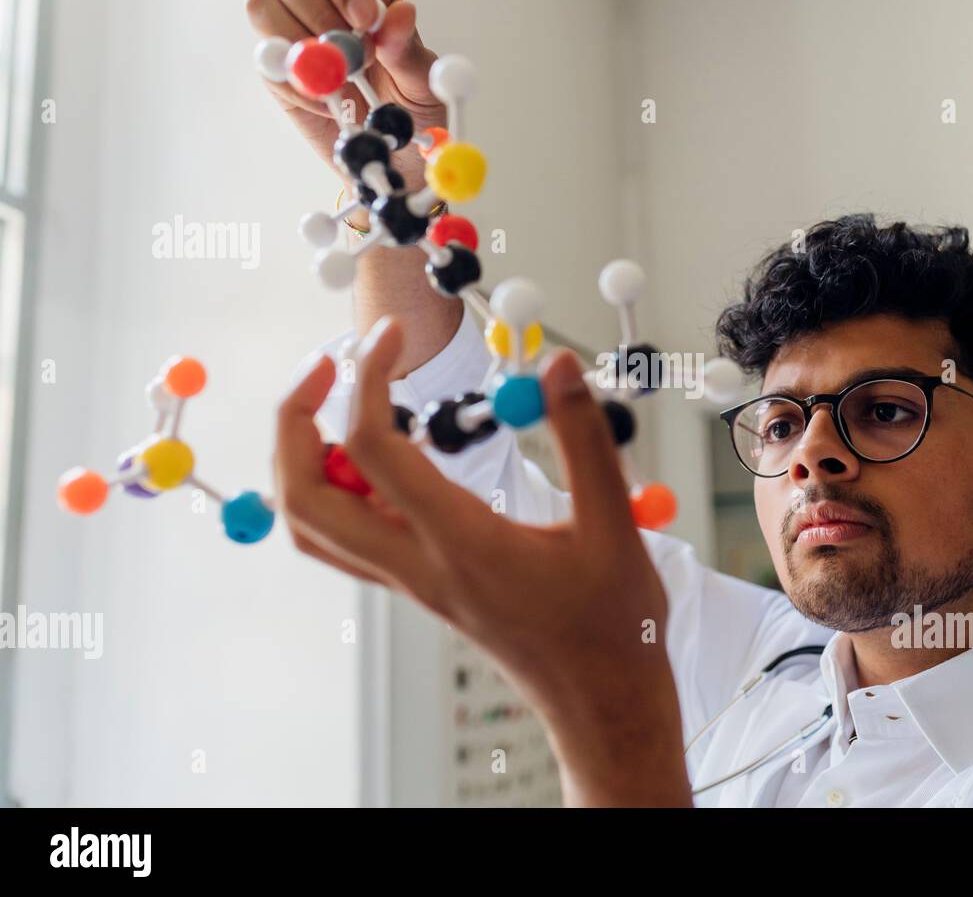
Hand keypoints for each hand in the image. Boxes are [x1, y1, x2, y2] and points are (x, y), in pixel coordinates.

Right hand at [246, 0, 442, 192]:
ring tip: (341, 82)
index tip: (364, 18)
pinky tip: (328, 106)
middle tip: (353, 59)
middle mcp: (323, 4)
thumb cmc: (415, 113)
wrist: (396, 160)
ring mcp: (294, 36)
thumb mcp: (422, 82)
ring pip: (264, 9)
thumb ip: (406, 49)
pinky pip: (268, 63)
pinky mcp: (277, 72)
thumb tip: (401, 12)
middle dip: (318, 16)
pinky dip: (295, 84)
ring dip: (300, 47)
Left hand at [273, 317, 692, 805]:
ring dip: (303, 458)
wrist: (601, 699)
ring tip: (340, 403)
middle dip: (295, 420)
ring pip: (313, 525)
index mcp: (460, 544)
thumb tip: (558, 366)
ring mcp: (411, 583)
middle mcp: (418, 567)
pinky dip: (335, 490)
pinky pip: (344, 540)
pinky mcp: (419, 588)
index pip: (373, 448)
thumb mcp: (615, 526)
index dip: (368, 377)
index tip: (393, 335)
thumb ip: (586, 441)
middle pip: (304, 497)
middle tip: (330, 363)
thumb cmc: (612, 624)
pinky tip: (381, 459)